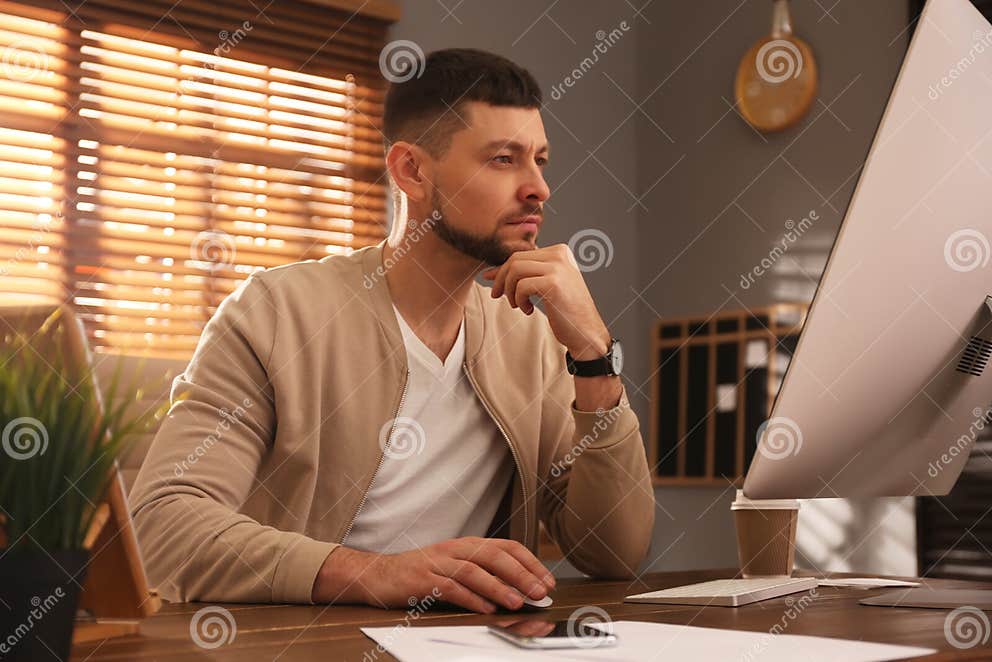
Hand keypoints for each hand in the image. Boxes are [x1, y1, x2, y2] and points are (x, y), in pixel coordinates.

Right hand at [311, 537, 555, 612]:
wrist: (377, 574)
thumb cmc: (420, 574)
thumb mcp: (454, 568)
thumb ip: (483, 575)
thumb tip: (519, 590)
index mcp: (467, 544)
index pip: (506, 546)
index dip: (529, 562)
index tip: (547, 580)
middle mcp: (454, 549)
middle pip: (494, 556)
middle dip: (521, 574)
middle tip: (541, 592)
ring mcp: (437, 562)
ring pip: (474, 571)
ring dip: (499, 587)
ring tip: (518, 602)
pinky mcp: (422, 579)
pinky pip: (450, 587)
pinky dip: (471, 598)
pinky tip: (486, 608)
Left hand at [481, 244, 610, 359]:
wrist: (586, 332)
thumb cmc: (566, 311)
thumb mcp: (544, 286)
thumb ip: (523, 275)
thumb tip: (490, 274)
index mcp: (560, 252)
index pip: (521, 254)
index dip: (503, 270)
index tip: (496, 286)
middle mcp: (560, 255)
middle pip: (515, 259)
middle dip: (502, 279)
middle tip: (498, 296)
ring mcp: (558, 268)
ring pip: (515, 270)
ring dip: (509, 291)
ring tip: (518, 305)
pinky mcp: (553, 283)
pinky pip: (521, 286)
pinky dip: (518, 300)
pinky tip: (528, 310)